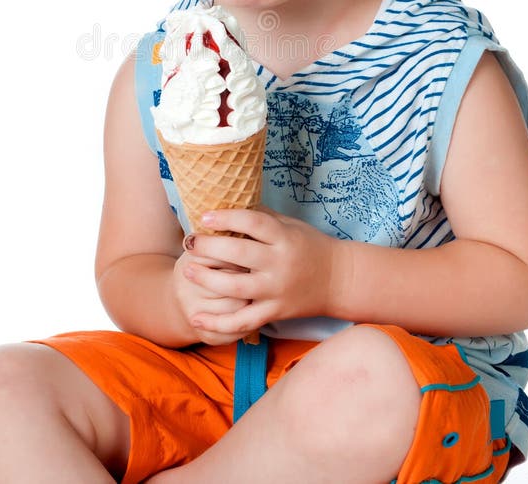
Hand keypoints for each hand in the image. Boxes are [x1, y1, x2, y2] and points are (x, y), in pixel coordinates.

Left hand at [182, 208, 335, 337]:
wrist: (339, 280)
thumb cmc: (311, 246)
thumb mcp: (290, 225)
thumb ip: (262, 218)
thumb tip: (228, 203)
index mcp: (284, 238)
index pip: (252, 223)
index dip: (226, 218)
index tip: (205, 217)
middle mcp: (280, 264)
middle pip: (239, 255)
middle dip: (209, 248)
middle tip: (189, 241)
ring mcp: (276, 290)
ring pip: (236, 289)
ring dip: (208, 280)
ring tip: (188, 272)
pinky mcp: (274, 312)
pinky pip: (243, 322)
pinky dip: (218, 323)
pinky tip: (196, 318)